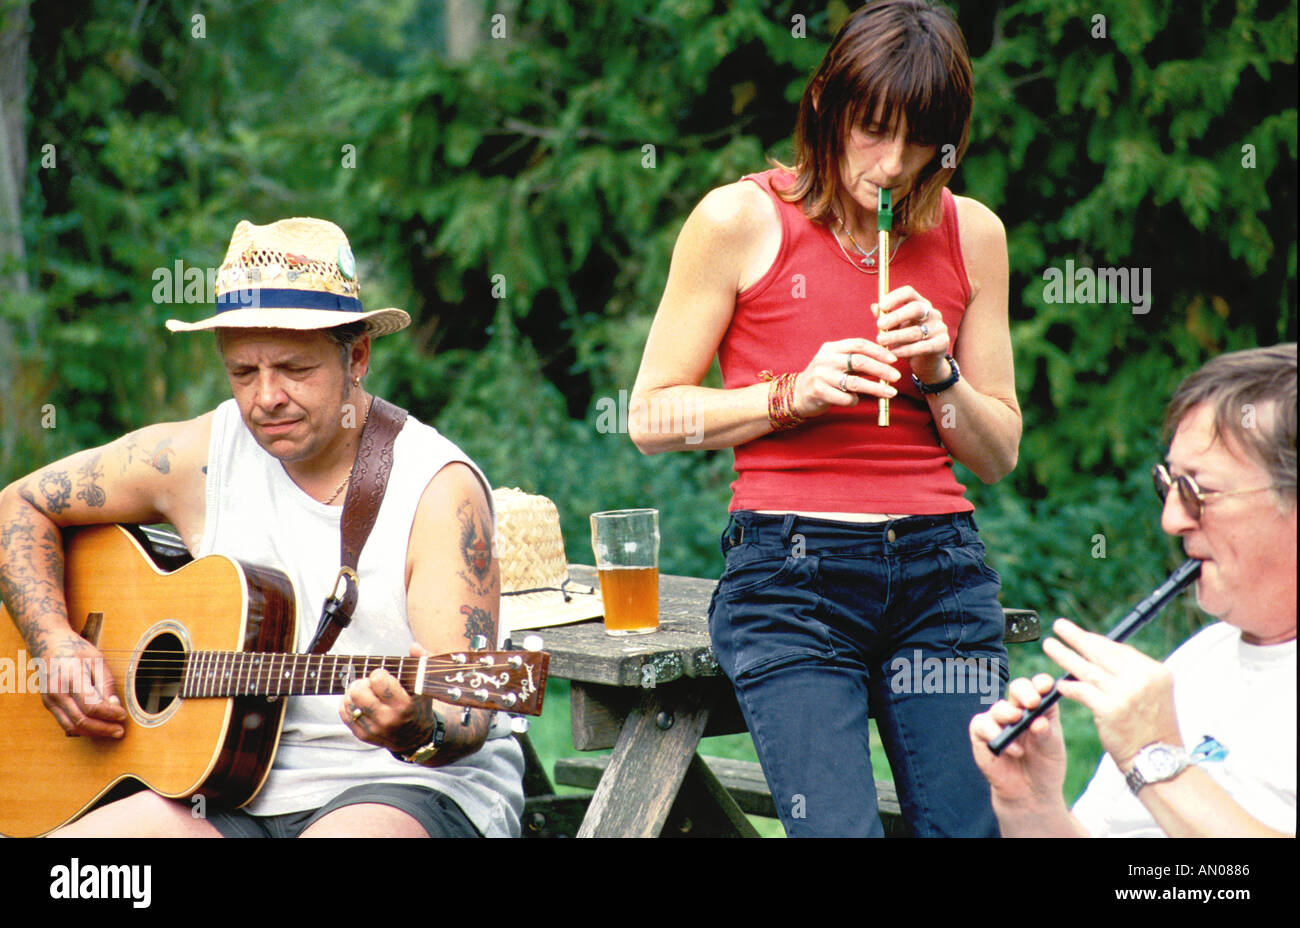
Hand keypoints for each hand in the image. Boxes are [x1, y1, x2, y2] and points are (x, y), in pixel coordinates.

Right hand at [38, 629, 126, 738]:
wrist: (48, 644)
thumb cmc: (76, 650)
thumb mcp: (97, 660)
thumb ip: (106, 683)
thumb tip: (115, 706)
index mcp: (70, 677)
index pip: (91, 705)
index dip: (109, 714)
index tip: (123, 715)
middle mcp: (56, 691)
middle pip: (81, 720)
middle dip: (103, 728)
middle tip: (120, 731)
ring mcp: (49, 700)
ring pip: (71, 726)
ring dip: (93, 732)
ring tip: (111, 731)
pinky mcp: (48, 704)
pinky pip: (65, 723)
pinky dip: (82, 728)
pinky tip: (97, 726)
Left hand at [339, 642, 441, 753]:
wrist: (417, 738)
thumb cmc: (419, 707)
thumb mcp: (425, 685)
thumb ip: (422, 661)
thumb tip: (414, 646)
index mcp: (403, 705)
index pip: (378, 681)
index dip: (379, 674)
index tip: (384, 676)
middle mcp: (387, 719)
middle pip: (358, 692)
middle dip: (363, 682)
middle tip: (371, 684)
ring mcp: (374, 729)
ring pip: (349, 702)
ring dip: (354, 693)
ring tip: (365, 692)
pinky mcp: (363, 735)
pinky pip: (345, 714)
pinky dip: (348, 704)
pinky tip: (359, 701)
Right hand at [792, 337, 899, 417]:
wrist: (797, 394)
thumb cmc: (824, 378)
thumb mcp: (836, 362)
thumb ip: (855, 359)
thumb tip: (886, 361)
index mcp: (831, 348)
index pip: (858, 344)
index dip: (878, 351)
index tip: (893, 360)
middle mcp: (825, 359)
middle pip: (860, 362)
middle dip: (881, 369)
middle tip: (896, 376)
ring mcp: (821, 376)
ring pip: (856, 382)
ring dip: (876, 388)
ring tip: (890, 393)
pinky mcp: (818, 392)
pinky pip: (845, 398)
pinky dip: (854, 401)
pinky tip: (854, 401)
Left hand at [875, 285, 949, 382]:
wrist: (925, 362)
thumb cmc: (907, 341)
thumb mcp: (895, 328)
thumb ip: (886, 318)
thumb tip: (874, 306)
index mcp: (920, 304)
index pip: (909, 293)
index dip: (895, 297)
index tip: (882, 306)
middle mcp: (932, 313)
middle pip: (916, 308)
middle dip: (896, 316)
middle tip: (880, 325)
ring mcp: (939, 327)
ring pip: (916, 331)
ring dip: (896, 336)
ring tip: (880, 341)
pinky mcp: (942, 343)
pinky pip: (923, 347)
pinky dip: (906, 350)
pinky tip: (893, 353)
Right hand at [970, 673, 1068, 810]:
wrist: (1030, 793)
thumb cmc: (1044, 766)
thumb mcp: (1052, 749)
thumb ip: (1046, 733)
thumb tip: (1038, 721)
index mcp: (1039, 708)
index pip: (1039, 687)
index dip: (1041, 683)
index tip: (1047, 686)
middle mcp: (1018, 710)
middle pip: (1017, 688)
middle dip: (1024, 692)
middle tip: (1033, 702)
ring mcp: (998, 721)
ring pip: (999, 707)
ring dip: (1008, 713)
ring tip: (1018, 723)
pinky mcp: (981, 734)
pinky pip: (983, 725)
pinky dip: (995, 734)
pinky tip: (1013, 750)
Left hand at [1045, 618, 1180, 768]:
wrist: (1158, 760)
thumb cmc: (1152, 729)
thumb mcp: (1154, 695)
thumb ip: (1132, 675)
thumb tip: (1103, 655)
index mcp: (1156, 672)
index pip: (1121, 649)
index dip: (1097, 641)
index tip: (1081, 635)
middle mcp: (1143, 679)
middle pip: (1102, 653)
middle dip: (1078, 638)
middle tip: (1059, 626)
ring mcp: (1126, 694)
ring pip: (1088, 670)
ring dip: (1065, 656)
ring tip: (1049, 645)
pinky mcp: (1110, 710)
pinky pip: (1082, 692)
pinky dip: (1069, 687)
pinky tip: (1059, 683)